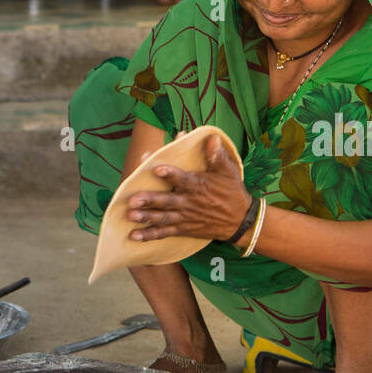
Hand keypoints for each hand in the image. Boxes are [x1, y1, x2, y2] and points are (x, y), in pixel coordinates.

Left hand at [126, 133, 252, 242]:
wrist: (240, 221)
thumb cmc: (232, 192)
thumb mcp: (228, 171)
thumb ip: (217, 156)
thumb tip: (211, 137)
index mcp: (197, 185)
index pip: (182, 179)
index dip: (170, 174)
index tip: (156, 169)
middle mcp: (189, 202)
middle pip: (167, 201)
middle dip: (150, 200)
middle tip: (133, 200)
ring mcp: (185, 217)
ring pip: (163, 217)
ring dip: (146, 217)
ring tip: (131, 215)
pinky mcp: (183, 228)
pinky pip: (165, 233)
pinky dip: (150, 234)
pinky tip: (134, 235)